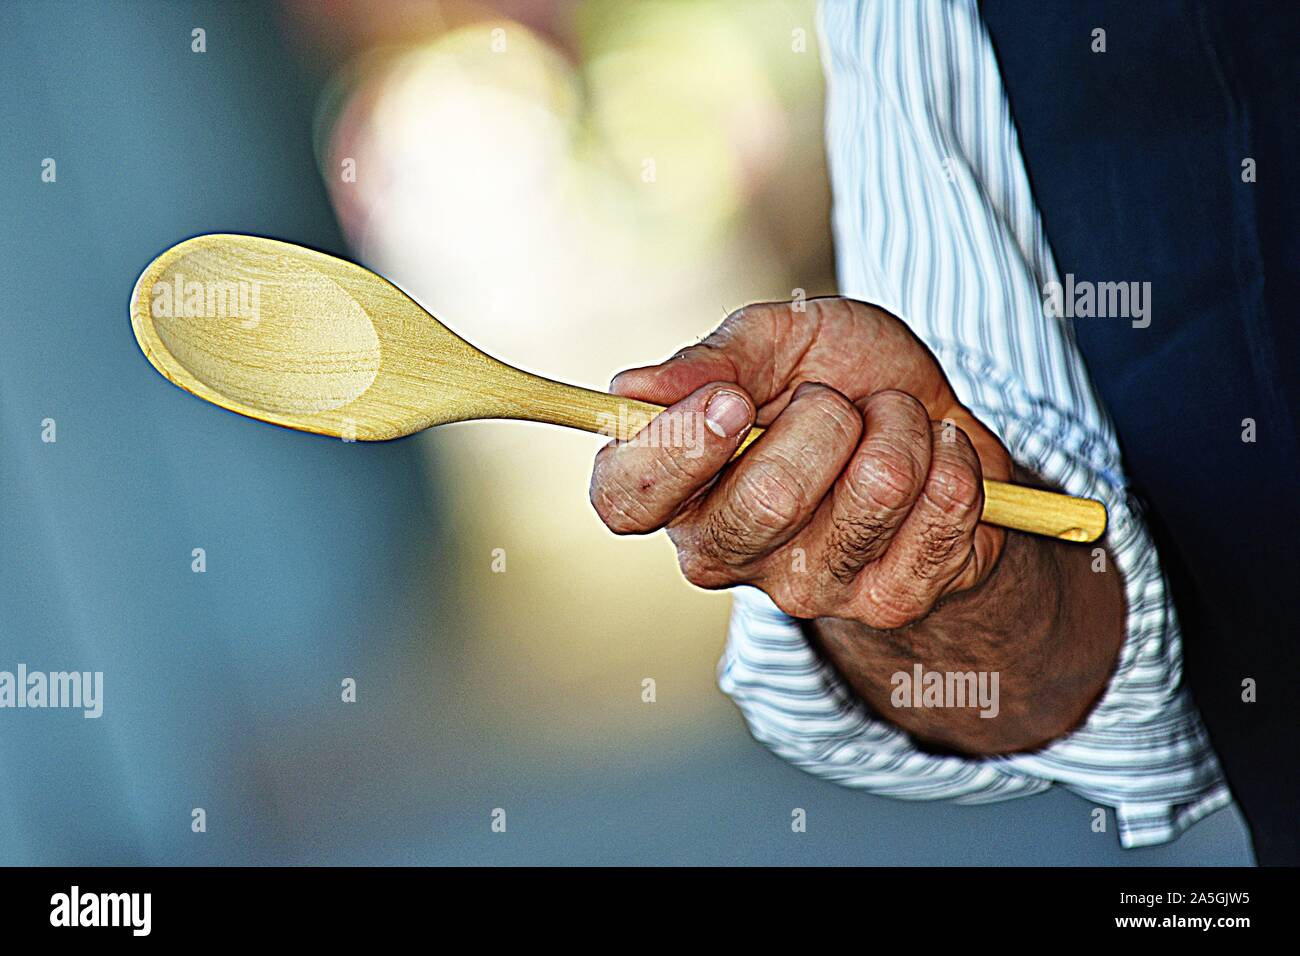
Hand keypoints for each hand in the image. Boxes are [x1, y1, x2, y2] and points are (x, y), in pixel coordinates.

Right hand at [589, 297, 1011, 628]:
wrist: (934, 421)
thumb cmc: (839, 377)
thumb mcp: (775, 341)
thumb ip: (710, 359)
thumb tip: (632, 386)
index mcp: (679, 490)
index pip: (626, 502)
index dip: (675, 451)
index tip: (732, 400)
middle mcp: (730, 553)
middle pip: (766, 501)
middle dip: (825, 417)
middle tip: (835, 402)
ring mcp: (811, 587)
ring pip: (875, 493)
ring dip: (902, 426)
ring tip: (894, 423)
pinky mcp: (891, 602)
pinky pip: (941, 515)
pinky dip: (955, 459)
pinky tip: (939, 459)